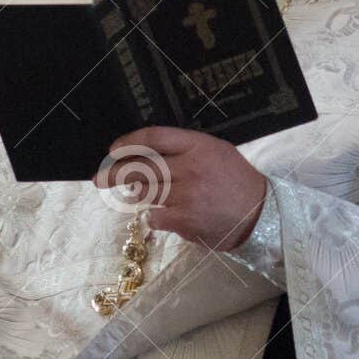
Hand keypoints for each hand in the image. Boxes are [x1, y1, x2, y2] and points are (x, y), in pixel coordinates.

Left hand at [94, 127, 268, 250]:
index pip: (153, 138)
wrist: (261, 214)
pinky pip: (153, 216)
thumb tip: (144, 160)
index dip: (128, 142)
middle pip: (140, 167)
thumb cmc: (236, 181)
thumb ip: (182, 151)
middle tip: (98, 178)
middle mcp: (189, 168)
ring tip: (153, 194)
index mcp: (198, 146)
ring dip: (142, 194)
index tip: (113, 149)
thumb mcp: (215, 152)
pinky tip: (167, 214)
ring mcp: (186, 195)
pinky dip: (155, 216)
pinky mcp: (184, 220)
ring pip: (145, 192)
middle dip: (114, 172)